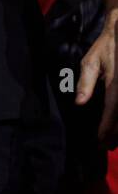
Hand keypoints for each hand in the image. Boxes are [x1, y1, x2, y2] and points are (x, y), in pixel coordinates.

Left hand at [77, 8, 117, 147]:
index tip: (99, 140)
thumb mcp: (90, 62)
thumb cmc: (106, 48)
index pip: (112, 112)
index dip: (106, 128)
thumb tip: (79, 103)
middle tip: (105, 146)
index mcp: (116, 85)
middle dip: (115, 134)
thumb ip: (85, 83)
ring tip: (112, 141)